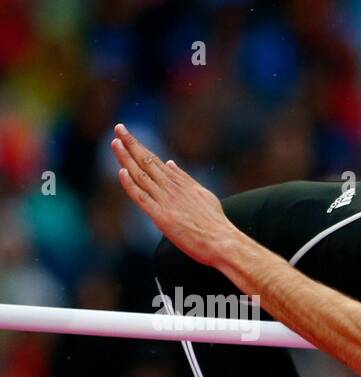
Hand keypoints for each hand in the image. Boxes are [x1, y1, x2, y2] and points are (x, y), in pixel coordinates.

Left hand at [112, 123, 237, 268]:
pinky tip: (122, 172)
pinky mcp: (162, 217)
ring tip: (115, 142)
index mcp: (181, 183)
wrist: (222, 241)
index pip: (155, 161)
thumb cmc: (215, 223)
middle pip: (147, 162)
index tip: (127, 135)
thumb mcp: (202, 194)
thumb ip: (184, 179)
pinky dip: (131, 185)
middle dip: (131, 144)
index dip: (139, 147)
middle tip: (119, 128)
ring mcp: (166, 201)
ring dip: (127, 158)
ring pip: (142, 176)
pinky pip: (143, 198)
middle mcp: (172, 188)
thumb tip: (170, 163)